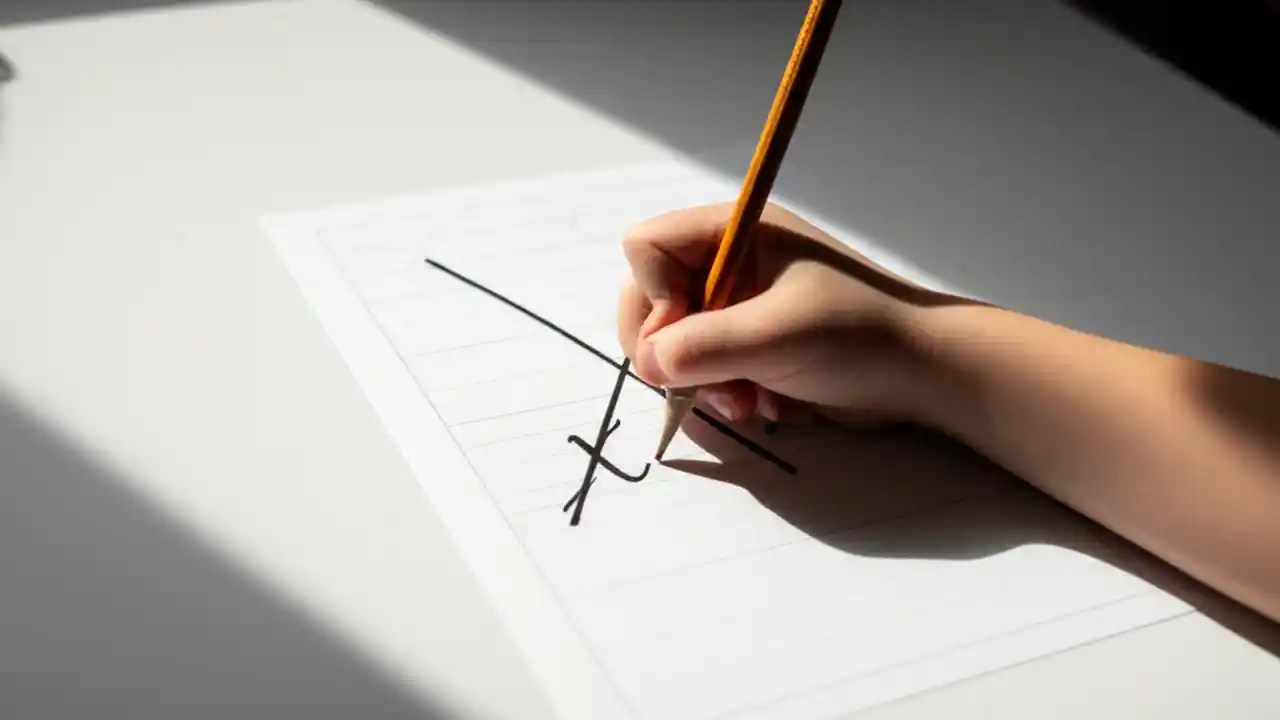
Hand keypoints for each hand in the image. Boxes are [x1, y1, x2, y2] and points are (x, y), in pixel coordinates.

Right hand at [617, 203, 962, 426]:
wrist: (924, 373)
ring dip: (703, 382)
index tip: (685, 339)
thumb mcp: (775, 336)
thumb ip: (703, 346)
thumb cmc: (859, 336)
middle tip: (704, 384)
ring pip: (675, 343)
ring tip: (746, 403)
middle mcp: (729, 263)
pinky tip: (765, 404)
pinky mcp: (752, 344)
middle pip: (650, 300)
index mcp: (734, 233)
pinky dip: (727, 393)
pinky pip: (707, 369)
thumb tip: (647, 363)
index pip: (646, 249)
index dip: (652, 298)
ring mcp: (740, 305)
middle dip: (672, 351)